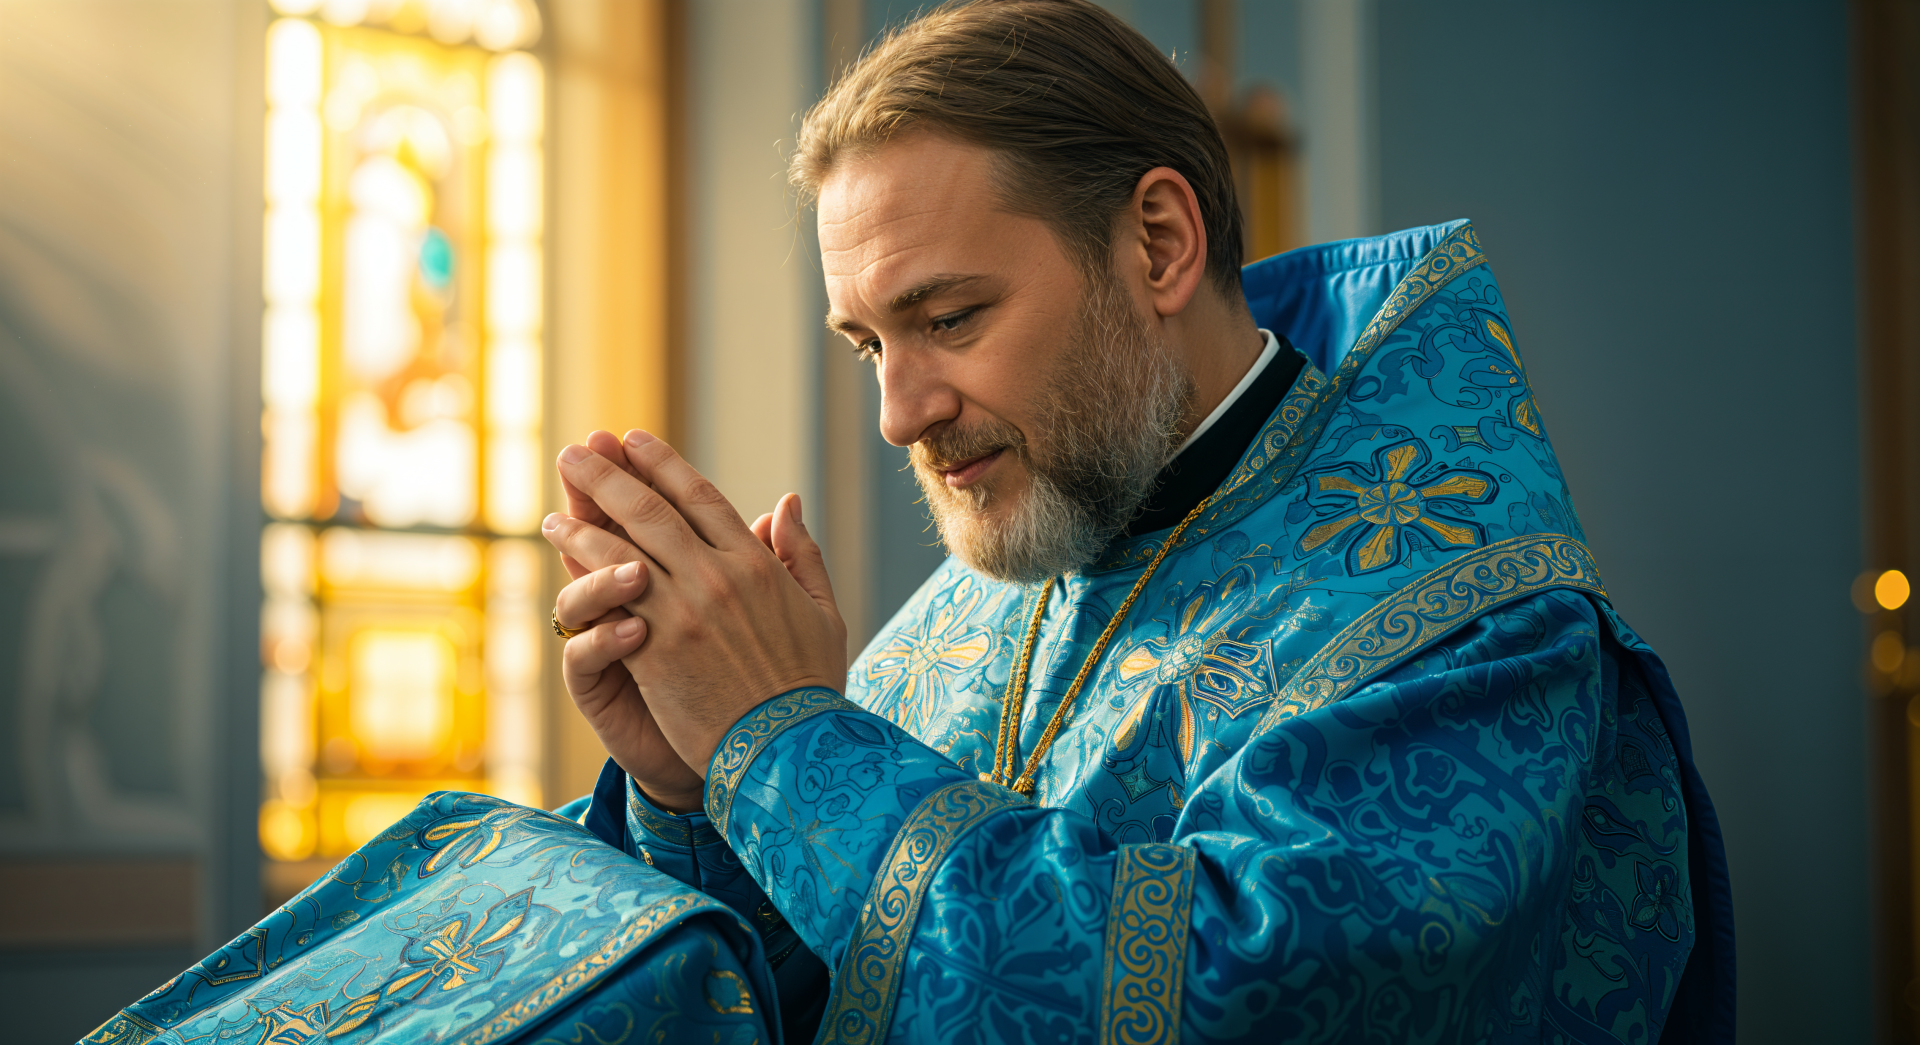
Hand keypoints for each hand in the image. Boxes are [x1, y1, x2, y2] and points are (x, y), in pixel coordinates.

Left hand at [544, 429, 847, 775]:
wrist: (789, 749)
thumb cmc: (810, 688)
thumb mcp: (824, 613)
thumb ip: (802, 554)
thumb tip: (786, 502)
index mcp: (758, 566)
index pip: (702, 498)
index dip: (664, 466)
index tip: (635, 441)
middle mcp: (719, 577)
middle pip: (653, 510)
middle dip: (611, 475)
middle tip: (579, 450)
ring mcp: (685, 611)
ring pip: (624, 545)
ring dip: (585, 515)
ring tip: (558, 496)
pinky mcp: (656, 648)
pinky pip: (610, 594)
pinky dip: (582, 562)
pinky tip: (561, 543)